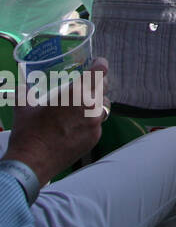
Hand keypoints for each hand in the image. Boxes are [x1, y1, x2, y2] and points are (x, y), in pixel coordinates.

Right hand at [4, 58, 108, 185]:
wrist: (31, 163)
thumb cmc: (28, 133)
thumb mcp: (24, 108)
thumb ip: (25, 94)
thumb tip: (22, 86)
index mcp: (75, 94)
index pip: (98, 73)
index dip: (101, 65)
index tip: (100, 63)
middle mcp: (90, 107)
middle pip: (103, 88)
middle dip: (98, 83)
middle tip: (89, 83)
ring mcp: (94, 124)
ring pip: (103, 107)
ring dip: (96, 103)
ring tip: (84, 105)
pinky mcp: (94, 138)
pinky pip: (98, 124)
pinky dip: (91, 121)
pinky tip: (78, 125)